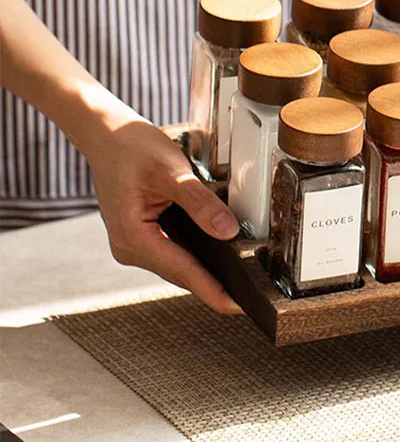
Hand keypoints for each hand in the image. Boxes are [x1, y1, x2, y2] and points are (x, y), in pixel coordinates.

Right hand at [85, 117, 242, 314]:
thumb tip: (228, 231)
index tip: (238, 306)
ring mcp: (134, 243)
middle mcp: (129, 247)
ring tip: (241, 280)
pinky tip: (218, 256)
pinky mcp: (142, 236)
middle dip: (214, 284)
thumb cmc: (132, 147)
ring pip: (178, 264)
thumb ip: (199, 202)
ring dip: (205, 270)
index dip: (212, 290)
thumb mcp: (170, 170)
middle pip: (180, 273)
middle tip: (251, 296)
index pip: (181, 271)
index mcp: (132, 236)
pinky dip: (195, 255)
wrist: (107, 135)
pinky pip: (173, 252)